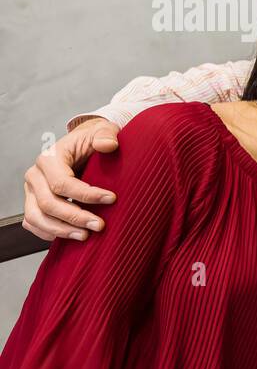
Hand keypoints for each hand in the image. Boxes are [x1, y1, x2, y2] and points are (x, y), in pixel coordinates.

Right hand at [22, 117, 120, 240]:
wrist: (83, 145)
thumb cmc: (92, 140)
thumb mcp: (102, 132)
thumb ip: (106, 135)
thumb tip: (108, 145)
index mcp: (49, 158)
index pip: (62, 183)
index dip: (86, 195)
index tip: (111, 199)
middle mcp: (35, 175)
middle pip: (48, 203)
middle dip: (75, 217)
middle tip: (99, 225)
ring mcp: (32, 190)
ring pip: (37, 217)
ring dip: (61, 230)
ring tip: (86, 236)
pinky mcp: (33, 202)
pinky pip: (33, 222)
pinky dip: (48, 233)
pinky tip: (69, 237)